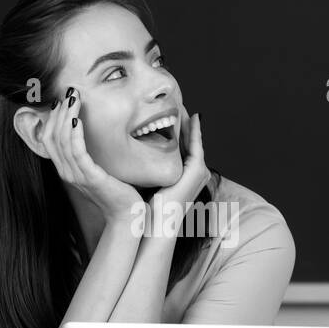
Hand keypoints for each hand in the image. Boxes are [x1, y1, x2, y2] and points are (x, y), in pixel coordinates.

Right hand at [43, 88, 141, 224]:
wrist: (127, 214)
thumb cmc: (118, 191)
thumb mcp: (99, 170)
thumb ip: (91, 155)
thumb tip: (91, 136)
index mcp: (67, 170)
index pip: (49, 140)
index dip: (53, 118)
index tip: (63, 101)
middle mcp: (67, 173)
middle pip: (51, 137)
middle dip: (58, 113)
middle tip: (68, 94)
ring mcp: (77, 176)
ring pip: (62, 141)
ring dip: (66, 117)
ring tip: (73, 99)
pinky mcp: (90, 177)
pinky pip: (76, 152)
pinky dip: (75, 134)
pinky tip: (77, 119)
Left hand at [145, 103, 209, 236]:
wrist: (155, 224)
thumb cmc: (147, 208)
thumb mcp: (147, 182)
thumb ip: (145, 169)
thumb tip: (128, 156)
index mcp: (188, 176)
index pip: (184, 146)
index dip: (178, 129)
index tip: (168, 114)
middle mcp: (198, 173)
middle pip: (192, 140)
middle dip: (185, 123)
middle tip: (176, 103)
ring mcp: (200, 172)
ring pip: (195, 139)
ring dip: (190, 122)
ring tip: (181, 106)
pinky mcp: (197, 171)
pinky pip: (196, 143)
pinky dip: (193, 129)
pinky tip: (188, 116)